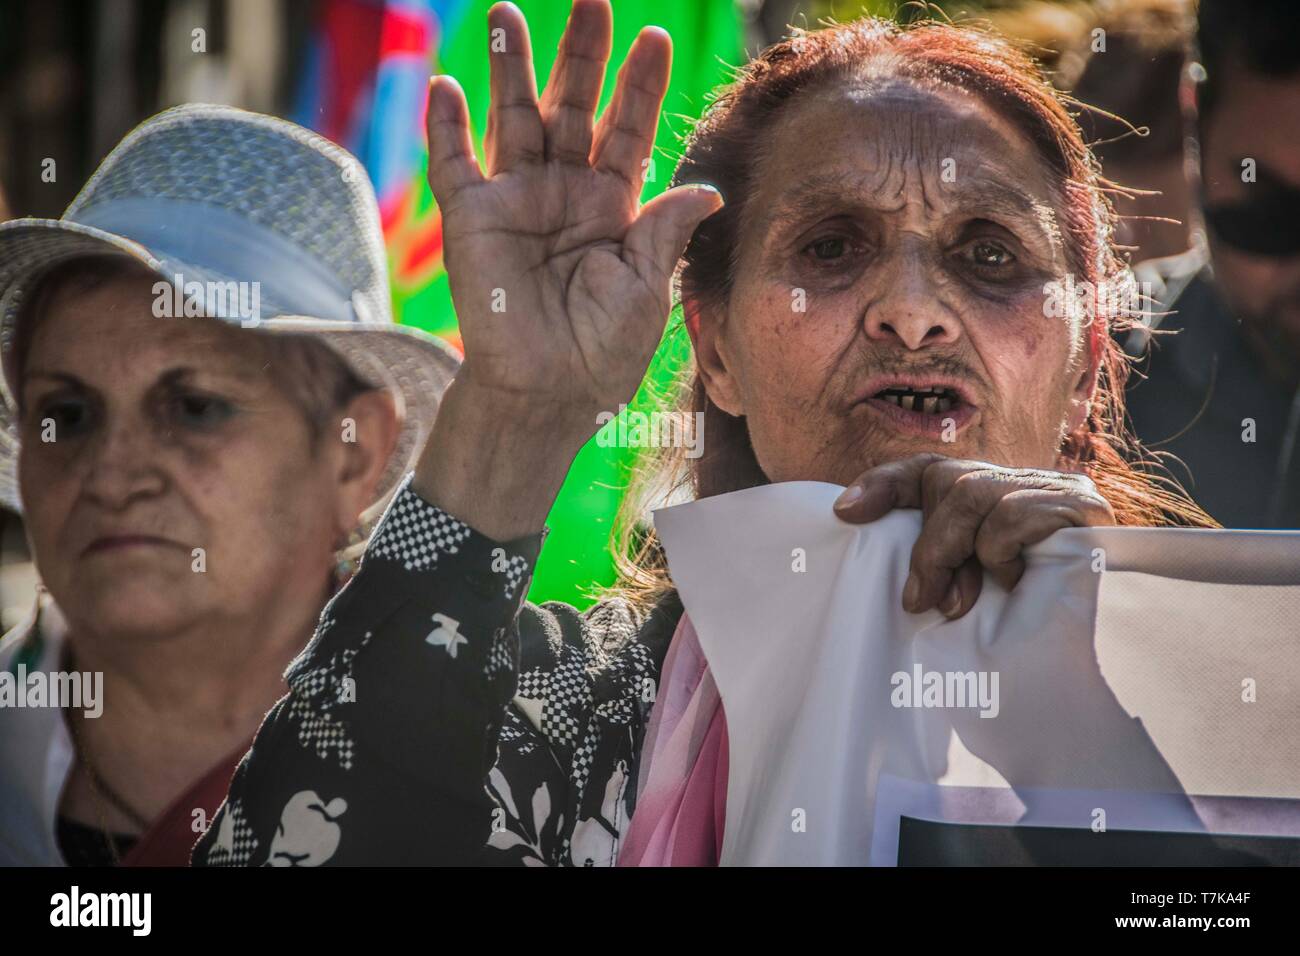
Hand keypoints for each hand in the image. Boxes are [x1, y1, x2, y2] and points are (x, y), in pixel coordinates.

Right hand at [425, 0, 723, 422]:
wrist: (547, 396)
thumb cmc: (603, 354)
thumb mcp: (648, 290)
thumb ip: (666, 233)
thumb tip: (708, 189)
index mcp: (614, 208)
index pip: (629, 132)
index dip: (641, 87)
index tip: (655, 39)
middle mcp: (566, 194)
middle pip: (574, 107)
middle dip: (582, 54)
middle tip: (592, 0)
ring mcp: (517, 202)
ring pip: (513, 119)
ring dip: (509, 67)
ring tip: (505, 14)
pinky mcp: (472, 221)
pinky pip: (455, 165)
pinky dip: (446, 128)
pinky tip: (446, 86)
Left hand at [833, 453, 1114, 618]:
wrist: (1108, 661)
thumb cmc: (1027, 631)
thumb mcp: (966, 594)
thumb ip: (937, 566)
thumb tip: (883, 553)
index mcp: (993, 499)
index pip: (929, 470)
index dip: (884, 485)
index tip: (845, 514)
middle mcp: (1025, 485)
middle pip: (950, 481)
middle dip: (927, 546)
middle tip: (921, 602)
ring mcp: (1057, 491)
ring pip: (974, 495)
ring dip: (957, 553)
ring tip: (965, 602)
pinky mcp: (1081, 510)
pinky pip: (1012, 516)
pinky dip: (1002, 554)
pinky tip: (1018, 583)